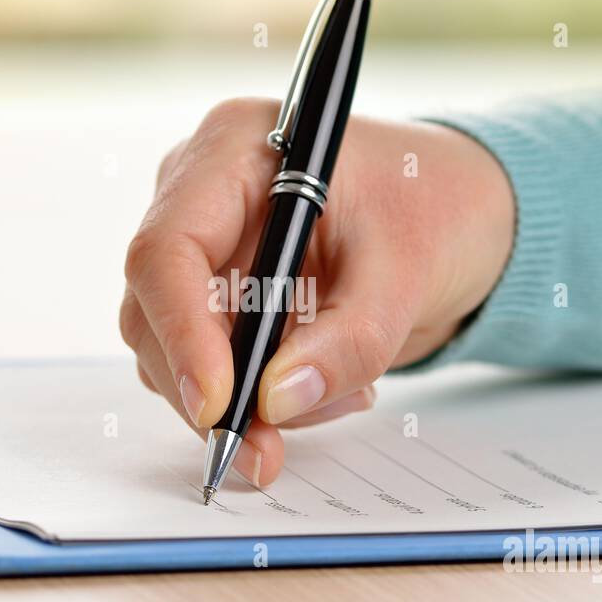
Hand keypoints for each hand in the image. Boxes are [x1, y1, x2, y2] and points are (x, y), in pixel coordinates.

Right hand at [119, 98, 513, 485]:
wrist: (448, 211)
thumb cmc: (429, 208)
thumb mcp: (406, 274)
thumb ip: (347, 341)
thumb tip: (275, 402)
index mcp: (235, 152)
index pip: (167, 249)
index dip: (181, 332)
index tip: (218, 404)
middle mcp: (198, 193)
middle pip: (153, 307)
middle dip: (211, 388)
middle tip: (267, 450)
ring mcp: (200, 243)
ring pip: (170, 346)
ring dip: (243, 397)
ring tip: (347, 392)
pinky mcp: (212, 289)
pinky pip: (204, 361)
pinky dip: (258, 394)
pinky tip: (327, 382)